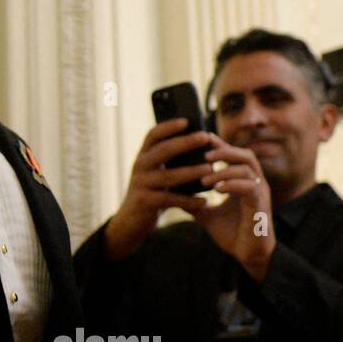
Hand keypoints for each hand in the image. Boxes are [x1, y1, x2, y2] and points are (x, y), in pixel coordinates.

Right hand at [104, 118, 210, 260]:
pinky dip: (189, 201)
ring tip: (211, 169)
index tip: (187, 120)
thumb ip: (171, 162)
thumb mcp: (157, 173)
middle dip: (185, 142)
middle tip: (206, 137)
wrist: (131, 221)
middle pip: (163, 150)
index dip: (169, 126)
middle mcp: (140, 166)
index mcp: (143, 156)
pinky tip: (204, 201)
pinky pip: (170, 199)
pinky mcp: (145, 202)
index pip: (153, 135)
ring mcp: (141, 184)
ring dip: (192, 171)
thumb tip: (201, 146)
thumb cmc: (152, 192)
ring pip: (169, 175)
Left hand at [191, 134, 275, 280]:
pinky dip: (232, 184)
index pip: (234, 156)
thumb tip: (172, 192)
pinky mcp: (261, 206)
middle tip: (203, 154)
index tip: (199, 140)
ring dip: (224, 170)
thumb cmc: (232, 233)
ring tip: (205, 179)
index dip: (219, 145)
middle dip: (224, 150)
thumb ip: (194, 201)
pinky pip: (250, 187)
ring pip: (247, 168)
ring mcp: (260, 193)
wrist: (248, 255)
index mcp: (243, 182)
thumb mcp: (207, 214)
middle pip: (245, 155)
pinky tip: (216, 189)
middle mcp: (255, 183)